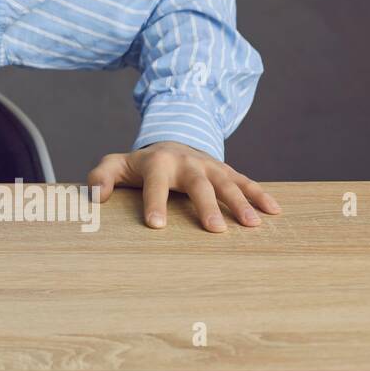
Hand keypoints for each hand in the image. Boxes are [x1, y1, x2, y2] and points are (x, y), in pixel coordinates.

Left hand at [86, 140, 280, 231]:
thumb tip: (95, 196)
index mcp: (156, 163)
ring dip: (240, 202)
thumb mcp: (115, 165)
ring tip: (252, 225)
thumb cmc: (139, 164)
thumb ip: (101, 177)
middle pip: (197, 183)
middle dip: (206, 205)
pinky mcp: (225, 170)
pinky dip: (260, 195)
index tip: (156, 226)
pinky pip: (245, 181)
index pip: (154, 184)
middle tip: (215, 230)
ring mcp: (208, 166)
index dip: (154, 203)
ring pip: (226, 182)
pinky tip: (274, 212)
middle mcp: (186, 162)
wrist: (170, 140)